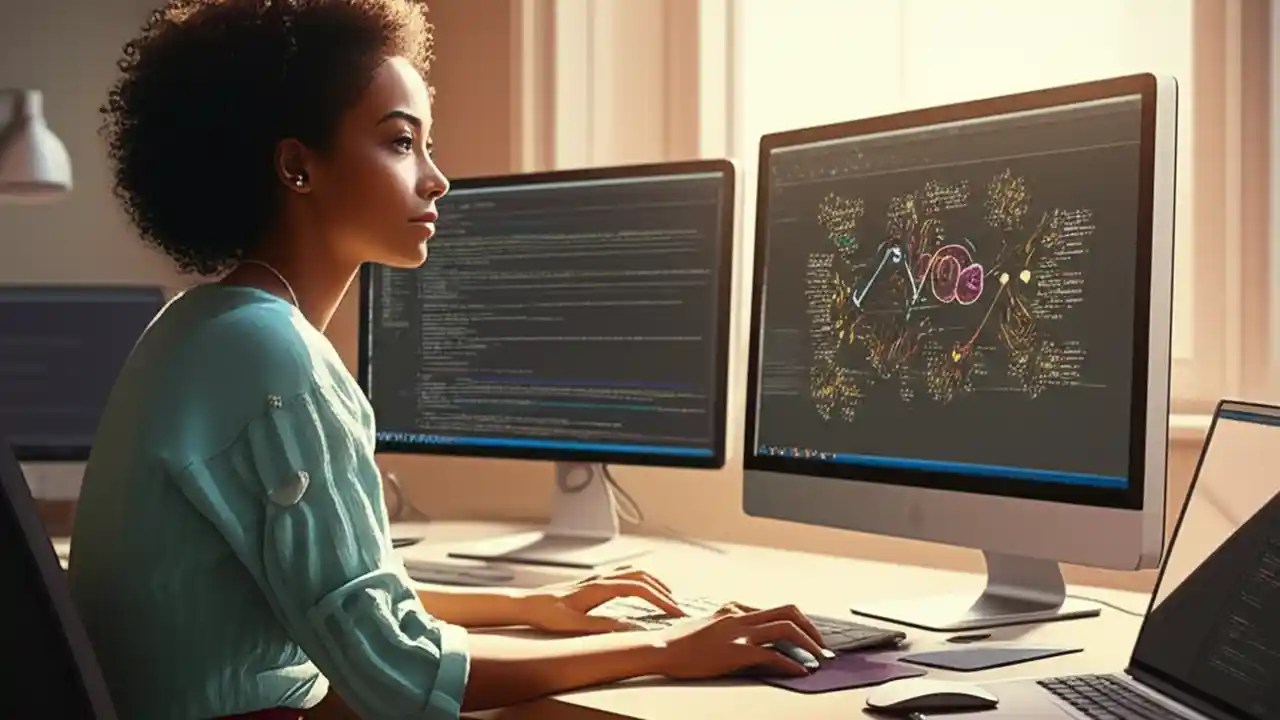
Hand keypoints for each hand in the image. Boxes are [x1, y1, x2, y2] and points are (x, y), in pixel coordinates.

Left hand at [520, 565, 685, 634]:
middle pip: (641, 577)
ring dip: (653, 583)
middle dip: (663, 591)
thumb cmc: (547, 615)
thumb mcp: (574, 625)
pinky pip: (624, 575)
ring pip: (633, 572)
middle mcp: (600, 578)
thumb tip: (631, 628)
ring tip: (666, 598)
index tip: (675, 612)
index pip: (639, 589)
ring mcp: (596, 578)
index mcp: (599, 587)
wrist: (527, 603)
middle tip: (677, 608)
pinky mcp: (592, 581)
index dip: (660, 600)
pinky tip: (640, 591)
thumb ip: (603, 626)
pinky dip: (640, 581)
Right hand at [654, 605, 828, 678]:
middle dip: (811, 629)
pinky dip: (791, 664)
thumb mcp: (709, 625)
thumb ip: (730, 626)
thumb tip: (748, 637)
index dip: (799, 622)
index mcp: (735, 610)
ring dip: (809, 644)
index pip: (776, 610)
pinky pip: (772, 656)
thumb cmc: (680, 641)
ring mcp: (739, 633)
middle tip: (821, 647)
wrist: (660, 647)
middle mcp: (740, 616)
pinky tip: (799, 672)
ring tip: (819, 659)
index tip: (809, 636)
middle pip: (789, 612)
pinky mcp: (735, 652)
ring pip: (786, 629)